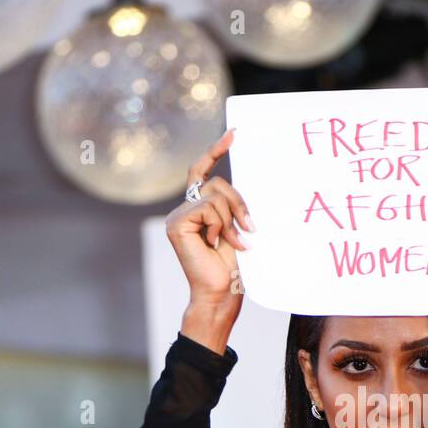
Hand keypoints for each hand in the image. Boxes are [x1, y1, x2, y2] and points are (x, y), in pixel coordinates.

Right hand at [165, 128, 253, 349]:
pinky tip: (216, 244)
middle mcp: (185, 209)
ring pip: (214, 196)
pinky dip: (220, 226)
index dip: (216, 151)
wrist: (222, 293)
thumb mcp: (238, 230)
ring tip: (233, 243)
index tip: (234, 134)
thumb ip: (235, 207)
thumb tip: (246, 189)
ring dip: (231, 220)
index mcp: (199, 209)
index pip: (204, 171)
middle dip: (239, 203)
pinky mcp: (177, 223)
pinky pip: (207, 209)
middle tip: (250, 228)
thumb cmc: (232, 268)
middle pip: (217, 183)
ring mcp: (178, 216)